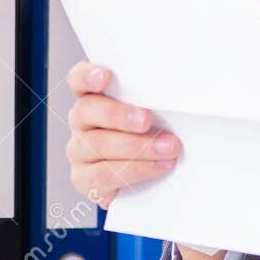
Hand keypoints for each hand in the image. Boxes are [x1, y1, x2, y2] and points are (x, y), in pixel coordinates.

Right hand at [65, 60, 179, 206]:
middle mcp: (82, 123)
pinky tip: (159, 166)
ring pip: (98, 145)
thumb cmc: (151, 136)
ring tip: (168, 148)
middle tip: (147, 119)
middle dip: (119, 115)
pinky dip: (136, 170)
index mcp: (94, 98)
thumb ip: (155, 102)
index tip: (104, 76)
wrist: (144, 184)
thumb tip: (181, 96)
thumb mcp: (154, 114)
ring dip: (137, 146)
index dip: (87, 77)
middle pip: (87, 111)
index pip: (79, 81)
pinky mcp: (84, 180)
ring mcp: (79, 151)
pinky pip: (104, 175)